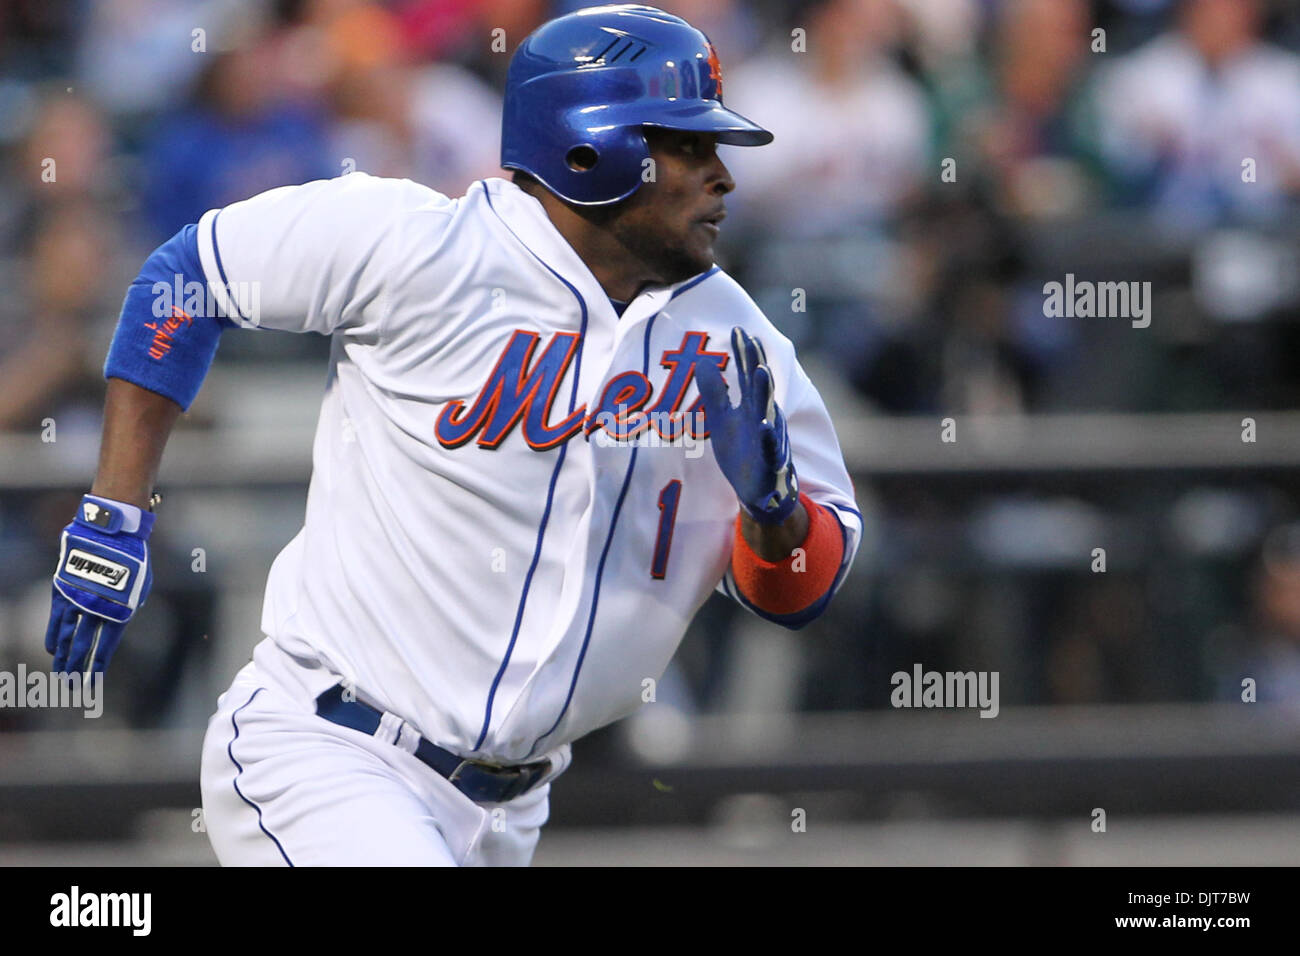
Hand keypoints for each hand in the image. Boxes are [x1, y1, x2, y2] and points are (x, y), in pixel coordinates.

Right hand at [45, 495, 154, 674]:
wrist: (111, 532)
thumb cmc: (133, 558)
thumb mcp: (140, 586)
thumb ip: (129, 606)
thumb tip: (120, 620)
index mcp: (120, 610)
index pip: (106, 646)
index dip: (97, 666)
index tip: (92, 683)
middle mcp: (97, 608)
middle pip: (83, 646)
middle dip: (77, 669)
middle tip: (72, 688)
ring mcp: (77, 599)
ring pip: (67, 636)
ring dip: (63, 657)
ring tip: (60, 675)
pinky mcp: (63, 589)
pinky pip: (57, 618)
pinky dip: (54, 635)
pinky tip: (53, 650)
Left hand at [695, 326, 798, 524]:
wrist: (759, 491)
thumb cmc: (742, 452)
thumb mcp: (722, 419)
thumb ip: (715, 392)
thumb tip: (702, 362)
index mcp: (752, 405)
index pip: (748, 373)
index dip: (744, 353)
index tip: (739, 328)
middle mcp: (764, 416)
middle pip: (760, 386)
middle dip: (756, 362)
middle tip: (752, 340)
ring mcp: (769, 437)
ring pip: (768, 411)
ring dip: (765, 392)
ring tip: (762, 371)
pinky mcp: (770, 460)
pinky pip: (770, 447)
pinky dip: (768, 436)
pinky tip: (765, 425)